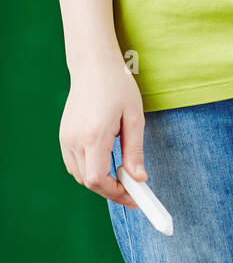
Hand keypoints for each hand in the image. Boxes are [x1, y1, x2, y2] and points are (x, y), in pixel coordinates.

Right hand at [60, 55, 146, 208]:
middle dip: (111, 190)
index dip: (115, 193)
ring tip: (121, 175)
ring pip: (80, 175)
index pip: (98, 179)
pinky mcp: (63, 136)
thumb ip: (135, 150)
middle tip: (132, 190)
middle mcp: (75, 140)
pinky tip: (105, 162)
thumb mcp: (134, 117)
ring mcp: (65, 138)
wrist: (93, 66)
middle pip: (89, 181)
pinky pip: (74, 164)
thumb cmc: (117, 86)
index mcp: (94, 135)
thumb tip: (139, 178)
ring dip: (100, 181)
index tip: (133, 196)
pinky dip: (89, 170)